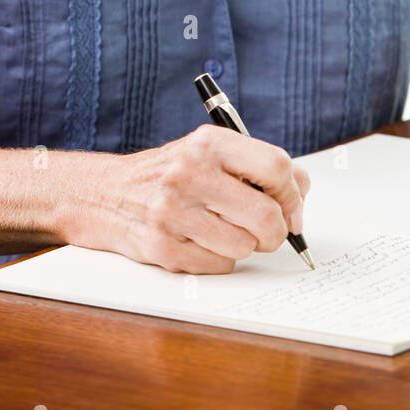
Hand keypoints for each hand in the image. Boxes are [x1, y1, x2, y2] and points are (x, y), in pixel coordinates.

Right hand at [65, 125, 310, 272]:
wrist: (107, 194)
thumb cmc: (172, 174)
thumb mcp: (210, 153)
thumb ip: (257, 165)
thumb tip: (301, 193)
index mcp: (208, 143)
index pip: (275, 167)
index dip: (293, 195)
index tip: (292, 210)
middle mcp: (189, 172)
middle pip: (265, 216)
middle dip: (275, 232)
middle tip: (267, 232)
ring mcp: (172, 211)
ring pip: (244, 246)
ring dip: (242, 246)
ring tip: (220, 230)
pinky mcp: (162, 247)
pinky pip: (219, 266)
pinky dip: (218, 260)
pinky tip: (198, 241)